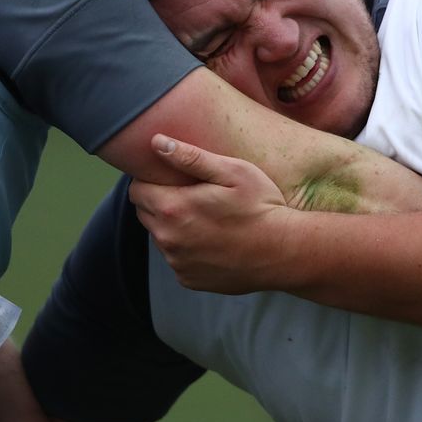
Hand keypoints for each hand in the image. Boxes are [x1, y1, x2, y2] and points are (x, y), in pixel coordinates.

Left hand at [128, 134, 299, 294]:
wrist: (284, 252)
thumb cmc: (261, 206)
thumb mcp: (232, 171)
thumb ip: (190, 156)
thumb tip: (156, 142)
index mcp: (172, 208)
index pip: (136, 190)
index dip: (151, 180)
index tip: (172, 178)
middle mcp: (168, 239)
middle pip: (144, 213)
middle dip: (160, 202)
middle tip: (191, 195)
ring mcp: (177, 263)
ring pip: (161, 237)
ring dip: (173, 226)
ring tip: (206, 218)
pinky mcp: (189, 279)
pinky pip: (177, 258)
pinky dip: (187, 249)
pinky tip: (213, 240)